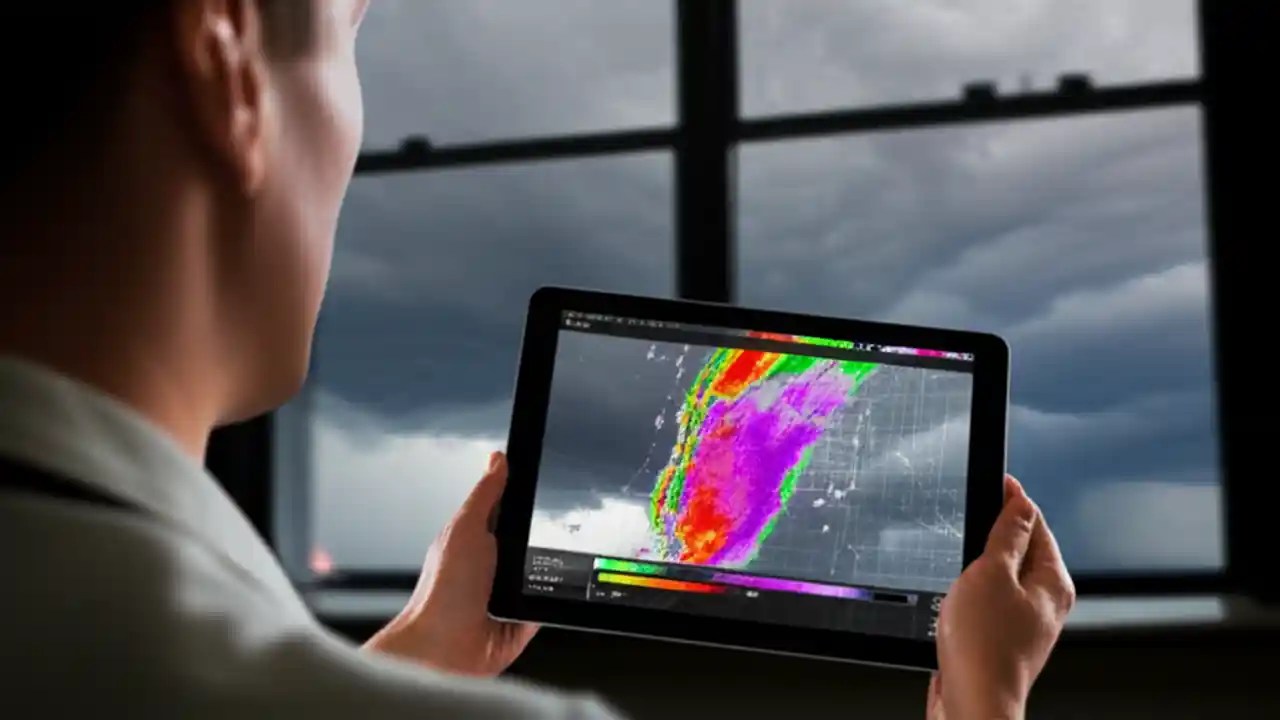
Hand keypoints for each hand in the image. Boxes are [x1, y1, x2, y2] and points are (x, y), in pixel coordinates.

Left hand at [364, 452, 537, 676]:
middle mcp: (495, 562)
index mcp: (479, 536)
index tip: (550, 476)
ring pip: (548, 566)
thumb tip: (498, 459)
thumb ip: (485, 495)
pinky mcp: (526, 615)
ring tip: (545, 564)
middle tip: (555, 526)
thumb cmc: (442, 593)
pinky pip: (552, 599)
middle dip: (546, 532)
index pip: (511, 505)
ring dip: (551, 566)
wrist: (444, 650)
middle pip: (535, 535)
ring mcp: (511, 590)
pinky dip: (555, 595)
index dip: (529, 492)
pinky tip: (549, 591)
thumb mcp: (465, 529)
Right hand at [927, 476, 1075, 719]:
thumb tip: (1020, 503)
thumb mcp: (991, 573)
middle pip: (1022, 550)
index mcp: (1052, 582)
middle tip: (971, 518)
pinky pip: (989, 602)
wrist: (972, 702)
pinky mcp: (1000, 639)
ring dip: (980, 566)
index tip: (997, 480)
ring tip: (960, 562)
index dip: (1015, 500)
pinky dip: (972, 593)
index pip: (1037, 524)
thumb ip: (1007, 536)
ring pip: (1003, 577)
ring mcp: (1024, 623)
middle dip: (996, 533)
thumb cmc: (984, 647)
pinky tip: (955, 598)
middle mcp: (1044, 602)